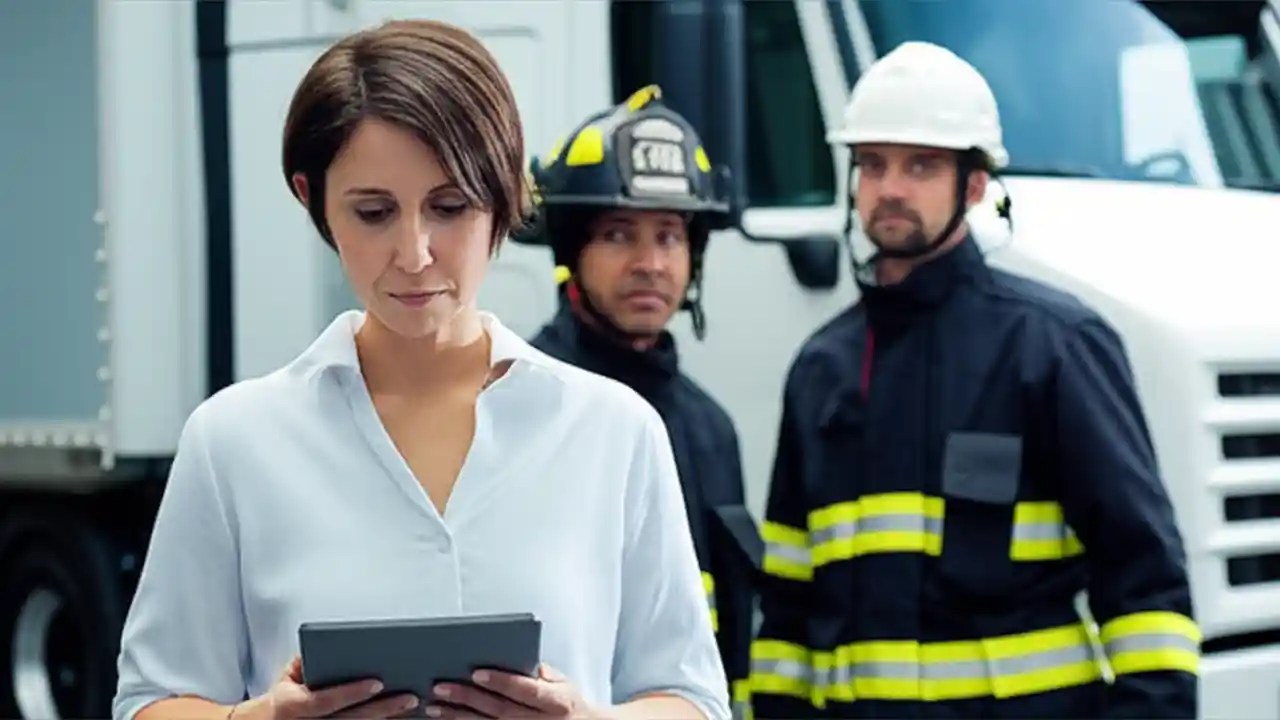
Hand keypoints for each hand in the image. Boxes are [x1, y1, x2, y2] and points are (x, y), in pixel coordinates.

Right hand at [236, 655, 420, 718]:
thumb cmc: (284, 697)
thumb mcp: (288, 675)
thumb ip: (308, 660)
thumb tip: (332, 644)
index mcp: (296, 706)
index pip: (327, 701)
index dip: (353, 692)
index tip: (378, 682)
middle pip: (353, 719)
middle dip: (384, 709)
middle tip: (412, 697)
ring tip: (416, 708)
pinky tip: (403, 718)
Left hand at [427, 664, 603, 718]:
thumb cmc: (566, 702)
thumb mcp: (561, 682)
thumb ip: (539, 671)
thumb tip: (512, 656)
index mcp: (556, 702)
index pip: (524, 690)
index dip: (500, 681)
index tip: (476, 671)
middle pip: (499, 710)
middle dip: (467, 698)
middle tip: (441, 687)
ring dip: (458, 717)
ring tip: (433, 707)